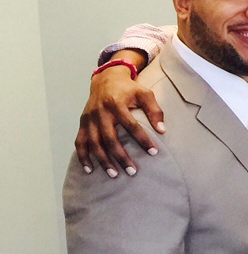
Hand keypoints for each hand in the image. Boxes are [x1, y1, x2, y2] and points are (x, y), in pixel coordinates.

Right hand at [76, 51, 160, 176]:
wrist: (106, 79)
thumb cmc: (129, 89)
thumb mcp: (145, 94)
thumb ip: (155, 110)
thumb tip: (162, 131)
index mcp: (116, 104)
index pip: (131, 125)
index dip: (142, 139)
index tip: (154, 152)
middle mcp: (100, 112)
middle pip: (110, 139)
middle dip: (121, 157)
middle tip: (132, 171)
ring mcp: (89, 119)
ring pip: (93, 143)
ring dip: (103, 160)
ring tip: (114, 175)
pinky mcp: (82, 123)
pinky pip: (80, 142)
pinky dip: (83, 156)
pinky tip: (89, 169)